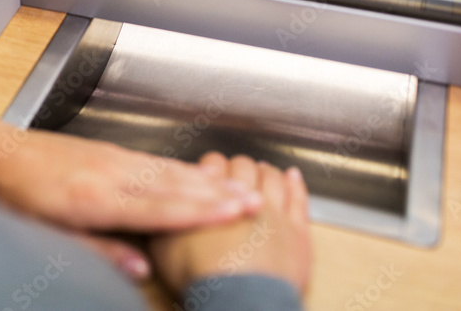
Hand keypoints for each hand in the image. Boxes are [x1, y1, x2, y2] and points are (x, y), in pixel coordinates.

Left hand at [0, 117, 261, 271]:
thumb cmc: (15, 200)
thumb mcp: (49, 236)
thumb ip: (100, 251)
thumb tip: (144, 271)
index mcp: (93, 199)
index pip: (159, 209)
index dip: (200, 213)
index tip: (235, 215)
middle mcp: (110, 173)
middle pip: (173, 186)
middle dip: (217, 195)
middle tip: (256, 201)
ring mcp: (111, 158)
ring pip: (168, 170)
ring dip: (207, 180)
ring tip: (241, 187)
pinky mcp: (109, 151)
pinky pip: (154, 161)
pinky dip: (182, 168)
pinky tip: (199, 174)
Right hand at [150, 153, 311, 294]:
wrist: (237, 300)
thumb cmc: (201, 275)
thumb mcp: (164, 246)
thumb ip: (165, 221)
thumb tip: (162, 210)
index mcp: (213, 196)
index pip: (213, 164)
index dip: (211, 166)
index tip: (210, 173)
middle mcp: (245, 195)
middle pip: (243, 166)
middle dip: (238, 167)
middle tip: (234, 174)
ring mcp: (275, 211)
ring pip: (272, 178)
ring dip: (265, 171)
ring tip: (261, 170)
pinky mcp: (297, 231)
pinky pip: (299, 199)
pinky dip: (295, 183)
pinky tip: (292, 175)